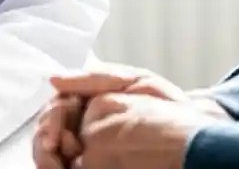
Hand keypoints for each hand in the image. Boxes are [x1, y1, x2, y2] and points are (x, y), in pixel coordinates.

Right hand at [35, 65, 229, 168]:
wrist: (192, 130)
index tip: (55, 135)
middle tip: (55, 150)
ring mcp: (86, 149)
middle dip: (45, 142)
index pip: (54, 111)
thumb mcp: (133, 81)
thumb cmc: (165, 105)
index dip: (50, 122)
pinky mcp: (94, 165)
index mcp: (86, 102)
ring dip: (48, 159)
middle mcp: (81, 126)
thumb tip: (53, 79)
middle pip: (46, 135)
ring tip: (59, 164)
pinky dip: (62, 168)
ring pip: (50, 156)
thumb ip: (94, 78)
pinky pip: (70, 168)